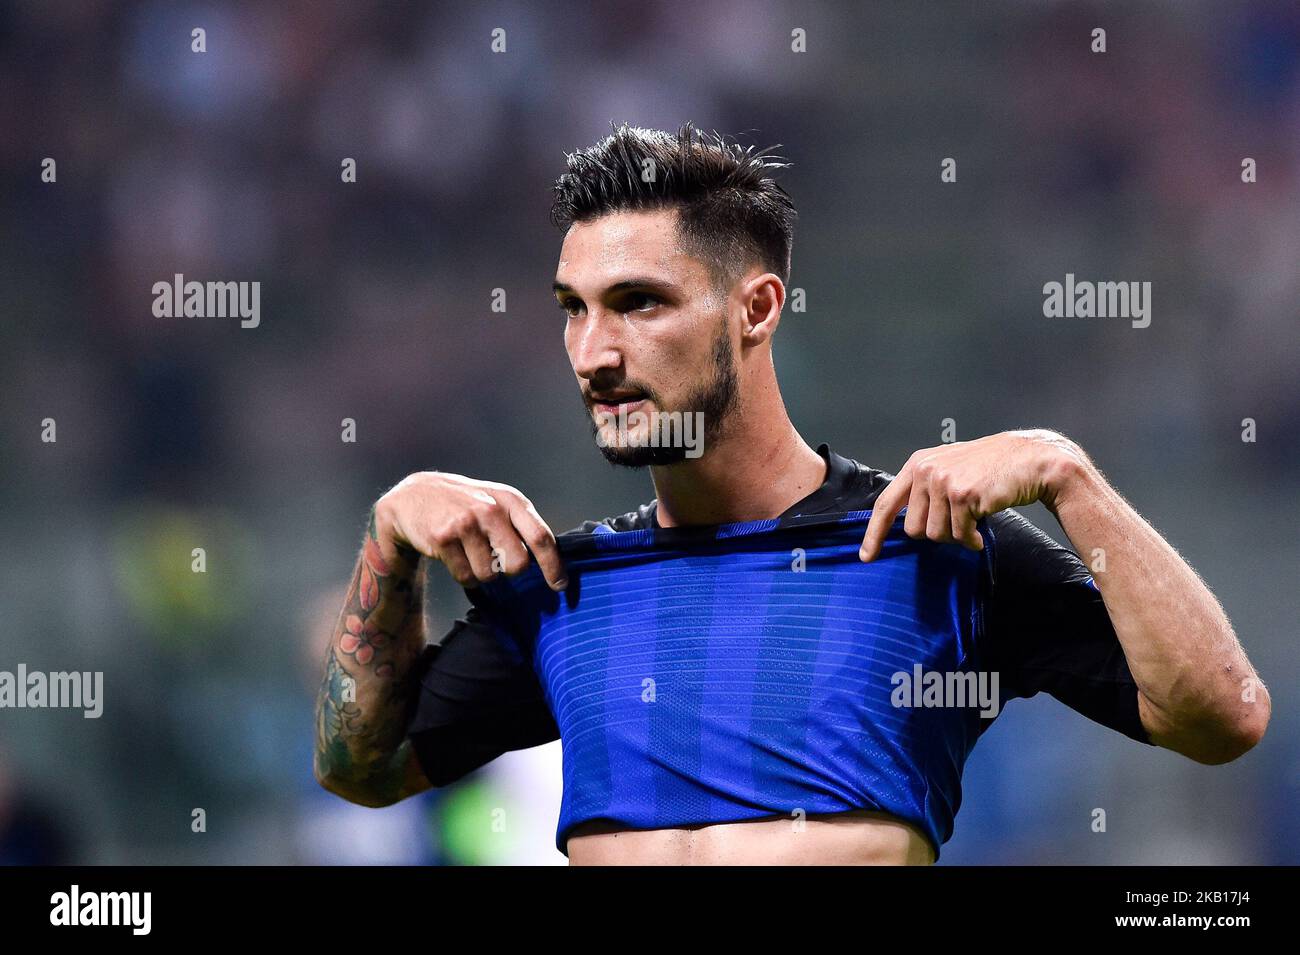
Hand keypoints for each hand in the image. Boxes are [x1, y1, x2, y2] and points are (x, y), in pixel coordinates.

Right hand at [373, 472, 567, 590]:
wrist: (414, 496)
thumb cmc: (464, 503)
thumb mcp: (496, 501)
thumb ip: (521, 526)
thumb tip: (550, 563)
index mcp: (510, 500)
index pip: (540, 537)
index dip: (553, 565)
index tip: (559, 585)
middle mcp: (491, 509)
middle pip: (518, 564)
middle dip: (509, 571)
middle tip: (496, 560)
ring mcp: (467, 523)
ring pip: (489, 575)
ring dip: (481, 572)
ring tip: (469, 552)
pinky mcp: (444, 538)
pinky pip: (465, 577)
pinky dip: (463, 575)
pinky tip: (454, 555)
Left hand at [859, 429, 1086, 560]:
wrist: (1029, 459)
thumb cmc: (989, 468)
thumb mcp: (948, 469)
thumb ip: (924, 489)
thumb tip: (903, 524)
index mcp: (917, 464)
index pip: (885, 504)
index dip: (874, 533)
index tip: (866, 556)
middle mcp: (925, 471)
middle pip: (912, 529)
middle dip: (936, 534)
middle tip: (957, 524)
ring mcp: (943, 482)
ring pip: (935, 535)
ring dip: (956, 537)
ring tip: (972, 522)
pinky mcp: (963, 496)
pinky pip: (959, 536)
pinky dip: (972, 540)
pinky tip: (982, 530)